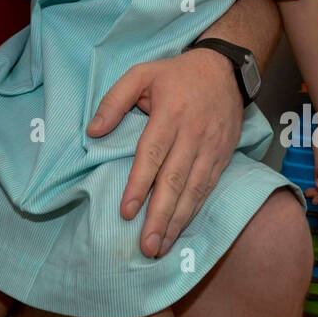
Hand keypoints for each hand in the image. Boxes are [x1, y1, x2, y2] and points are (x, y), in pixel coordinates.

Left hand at [87, 48, 243, 258]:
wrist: (224, 70)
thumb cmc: (176, 74)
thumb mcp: (141, 74)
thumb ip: (114, 100)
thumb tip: (93, 132)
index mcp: (171, 114)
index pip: (152, 154)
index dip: (139, 184)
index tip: (126, 211)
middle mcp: (193, 134)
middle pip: (175, 180)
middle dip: (160, 216)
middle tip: (146, 245)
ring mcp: (211, 148)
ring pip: (193, 190)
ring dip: (177, 221)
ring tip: (161, 246)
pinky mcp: (222, 157)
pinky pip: (207, 188)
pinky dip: (194, 211)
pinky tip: (181, 229)